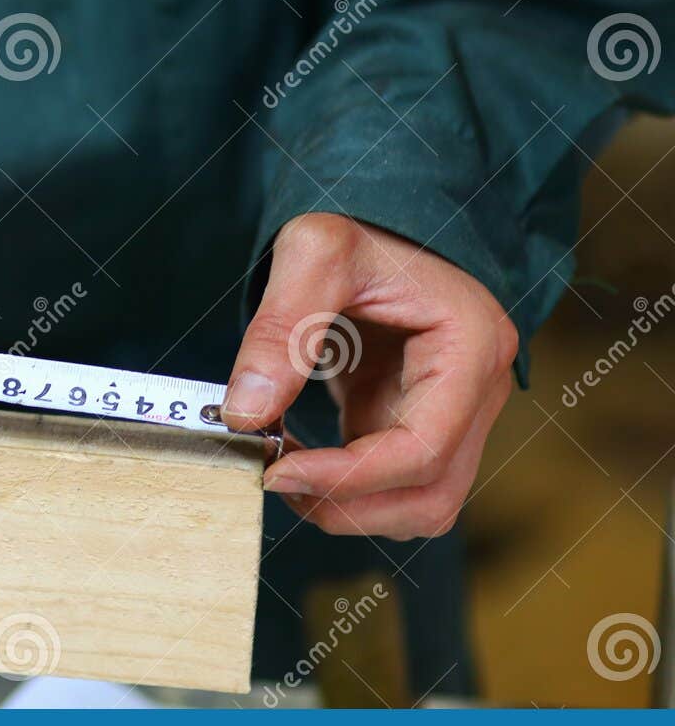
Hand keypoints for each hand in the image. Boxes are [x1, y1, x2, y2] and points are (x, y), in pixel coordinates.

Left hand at [220, 213, 518, 539]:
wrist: (382, 219)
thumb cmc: (361, 223)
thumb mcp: (314, 252)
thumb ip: (281, 330)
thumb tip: (245, 415)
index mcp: (471, 347)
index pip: (425, 449)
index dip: (349, 477)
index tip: (277, 470)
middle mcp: (479, 391)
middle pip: (430, 494)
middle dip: (348, 502)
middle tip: (273, 474)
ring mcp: (456, 412)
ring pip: (419, 503)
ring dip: (349, 506)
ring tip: (284, 465)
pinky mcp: (421, 420)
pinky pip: (394, 483)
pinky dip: (346, 488)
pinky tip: (298, 455)